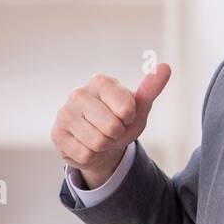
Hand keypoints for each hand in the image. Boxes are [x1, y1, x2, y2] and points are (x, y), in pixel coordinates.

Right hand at [51, 64, 171, 188]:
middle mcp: (78, 93)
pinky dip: (92, 156)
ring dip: (104, 146)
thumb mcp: (139, 106)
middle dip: (117, 134)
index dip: (130, 118)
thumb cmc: (121, 120)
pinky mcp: (56, 133)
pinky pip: (84, 154)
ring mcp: (64, 112)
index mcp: (101, 81)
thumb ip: (151, 87)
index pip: (127, 109)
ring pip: (98, 142)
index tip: (124, 115)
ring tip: (99, 137)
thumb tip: (166, 66)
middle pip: (112, 127)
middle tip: (111, 129)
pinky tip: (86, 145)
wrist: (100, 143)